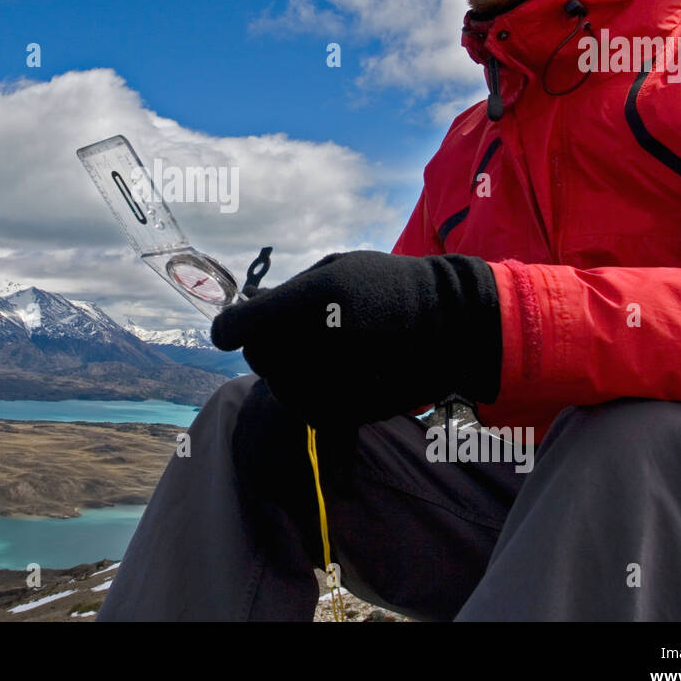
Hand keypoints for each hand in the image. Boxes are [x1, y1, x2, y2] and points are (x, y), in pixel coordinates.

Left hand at [210, 250, 501, 427]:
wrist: (451, 325)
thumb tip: (245, 313)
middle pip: (257, 357)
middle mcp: (320, 344)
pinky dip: (308, 392)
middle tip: (292, 331)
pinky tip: (332, 373)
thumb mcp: (338, 267)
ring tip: (322, 349)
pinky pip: (306, 407)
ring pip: (278, 385)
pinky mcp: (348, 412)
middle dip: (264, 343)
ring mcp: (335, 383)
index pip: (239, 327)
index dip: (229, 327)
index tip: (230, 327)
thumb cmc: (388, 286)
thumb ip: (288, 292)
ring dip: (286, 370)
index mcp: (314, 299)